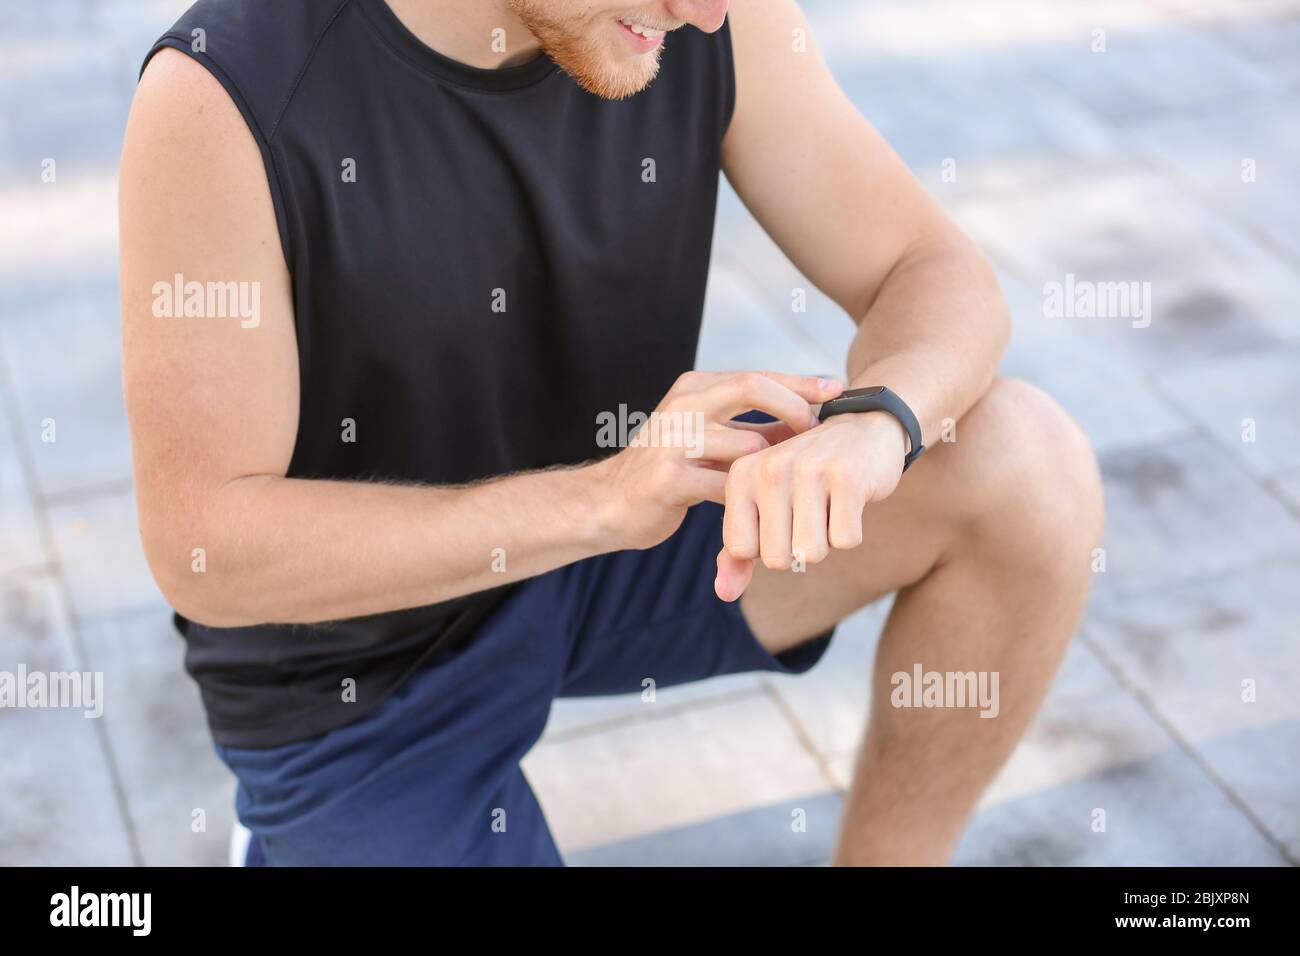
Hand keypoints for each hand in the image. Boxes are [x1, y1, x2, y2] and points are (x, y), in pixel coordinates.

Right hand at [592, 371, 843, 550]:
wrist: (607, 503)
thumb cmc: (667, 470)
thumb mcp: (708, 439)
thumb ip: (752, 430)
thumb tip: (810, 422)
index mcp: (693, 389)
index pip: (756, 375)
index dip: (801, 383)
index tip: (838, 391)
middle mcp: (682, 406)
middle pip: (750, 386)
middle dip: (794, 407)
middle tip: (819, 434)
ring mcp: (673, 441)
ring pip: (745, 444)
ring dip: (774, 468)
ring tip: (796, 486)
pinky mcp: (669, 480)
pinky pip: (726, 488)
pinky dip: (751, 502)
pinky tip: (766, 514)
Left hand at [715, 409, 908, 600]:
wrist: (862, 430)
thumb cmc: (805, 480)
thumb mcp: (763, 509)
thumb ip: (738, 554)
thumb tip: (724, 594)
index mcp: (741, 475)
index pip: (740, 550)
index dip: (765, 547)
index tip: (780, 519)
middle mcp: (769, 468)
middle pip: (777, 558)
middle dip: (798, 549)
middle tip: (809, 513)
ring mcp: (808, 469)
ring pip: (812, 554)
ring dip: (825, 541)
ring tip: (828, 506)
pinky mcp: (847, 476)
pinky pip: (845, 540)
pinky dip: (851, 531)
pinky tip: (849, 500)